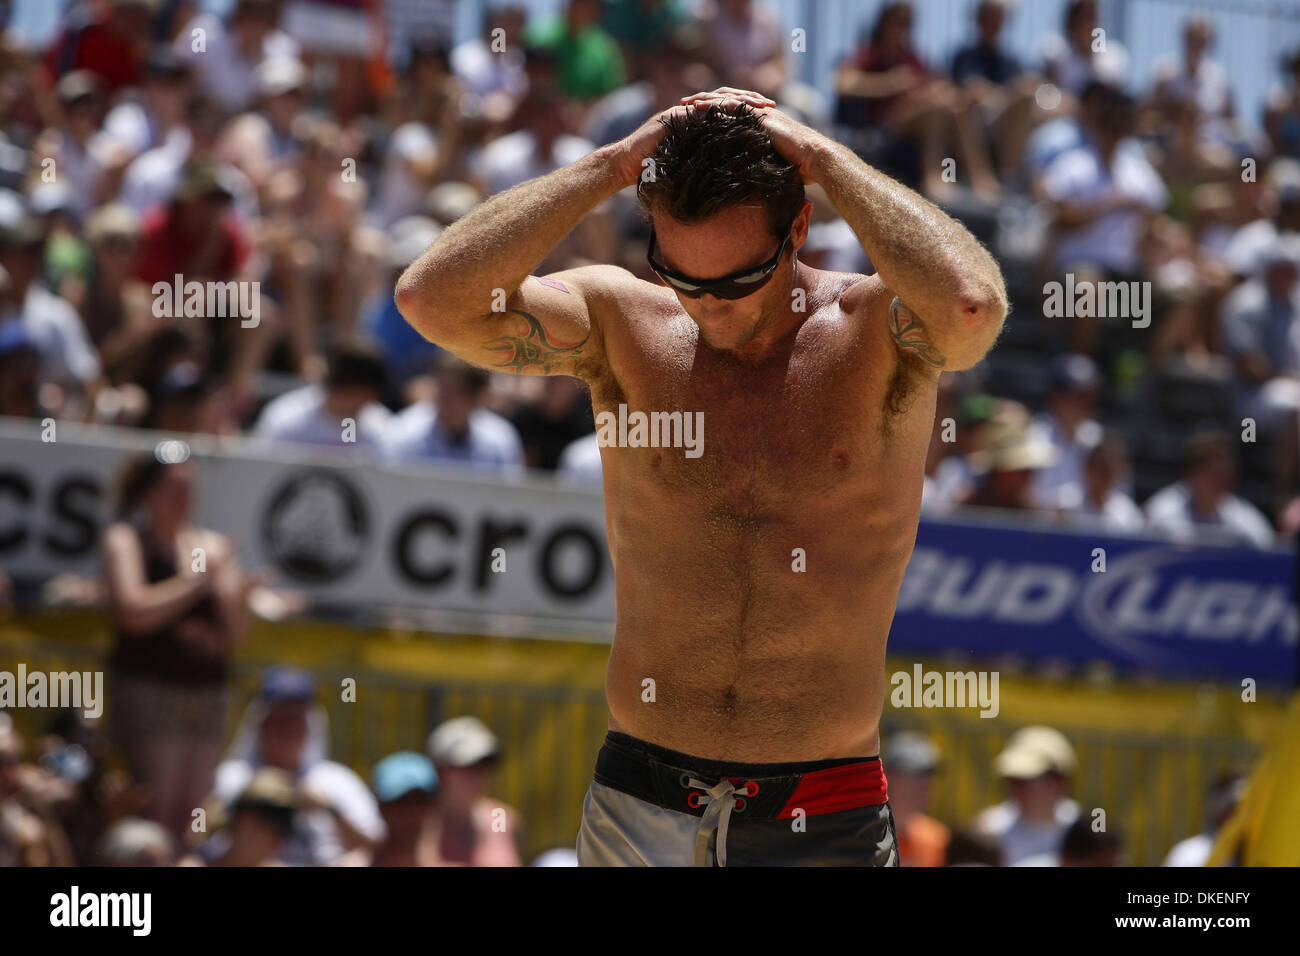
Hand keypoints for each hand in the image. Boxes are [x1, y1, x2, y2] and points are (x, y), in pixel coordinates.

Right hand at [611, 89, 778, 188]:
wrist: (625, 166)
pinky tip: (735, 111)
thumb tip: (727, 179)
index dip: (747, 112)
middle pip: (725, 100)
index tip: (768, 117)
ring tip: (758, 106)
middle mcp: (689, 111)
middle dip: (749, 102)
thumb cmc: (652, 171)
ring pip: (715, 100)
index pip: (726, 111)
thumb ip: (703, 165)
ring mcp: (681, 111)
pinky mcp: (673, 116)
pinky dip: (717, 108)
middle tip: (771, 107)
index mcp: (695, 122)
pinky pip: (699, 109)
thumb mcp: (685, 167)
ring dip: (739, 101)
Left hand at [678, 89, 823, 183]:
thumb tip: (746, 184)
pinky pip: (735, 107)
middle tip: (682, 105)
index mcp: (759, 123)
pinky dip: (716, 106)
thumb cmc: (799, 168)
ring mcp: (760, 112)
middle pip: (725, 101)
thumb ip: (758, 166)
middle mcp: (759, 113)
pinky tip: (701, 108)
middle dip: (703, 102)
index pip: (731, 113)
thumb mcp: (772, 165)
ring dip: (705, 101)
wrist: (814, 158)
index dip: (712, 113)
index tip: (693, 117)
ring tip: (686, 103)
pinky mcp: (761, 116)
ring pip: (727, 100)